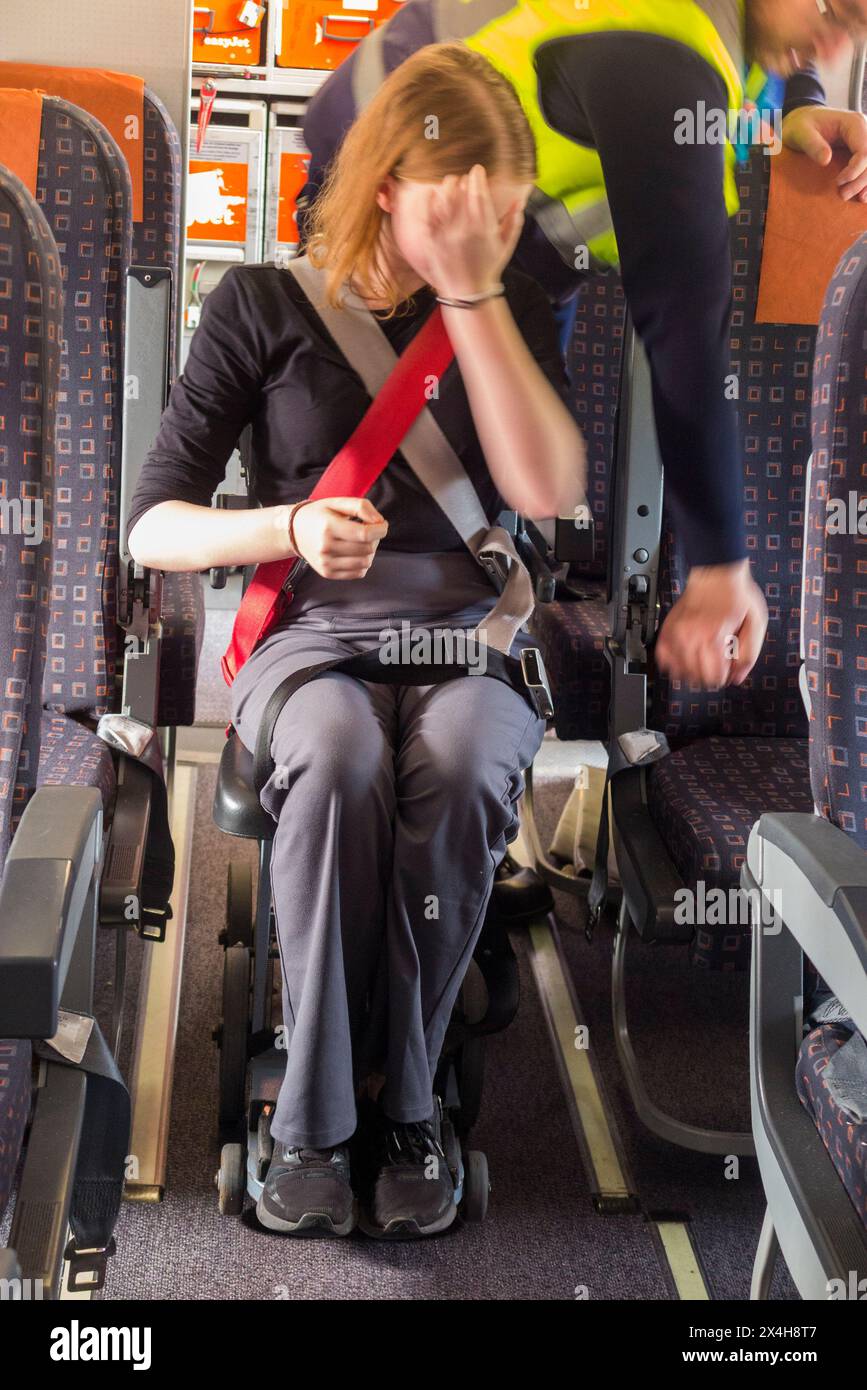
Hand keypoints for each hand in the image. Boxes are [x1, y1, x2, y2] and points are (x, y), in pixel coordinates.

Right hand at [290, 496, 387, 577]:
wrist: (294, 531)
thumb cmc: (319, 515)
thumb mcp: (337, 502)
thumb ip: (361, 506)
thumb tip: (379, 522)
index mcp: (328, 526)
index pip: (365, 534)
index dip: (380, 529)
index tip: (382, 524)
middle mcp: (326, 547)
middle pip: (367, 549)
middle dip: (375, 539)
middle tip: (368, 531)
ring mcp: (326, 563)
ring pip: (365, 563)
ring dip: (370, 552)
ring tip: (361, 542)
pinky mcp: (328, 573)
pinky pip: (358, 573)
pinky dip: (362, 563)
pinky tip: (355, 553)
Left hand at [421, 165, 524, 298]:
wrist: (468, 293)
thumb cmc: (488, 269)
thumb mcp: (506, 247)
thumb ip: (513, 222)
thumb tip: (520, 200)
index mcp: (484, 228)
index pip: (479, 192)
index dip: (478, 176)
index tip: (477, 170)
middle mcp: (464, 229)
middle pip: (461, 192)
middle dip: (464, 181)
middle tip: (465, 180)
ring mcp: (446, 234)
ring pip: (444, 198)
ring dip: (448, 186)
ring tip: (451, 184)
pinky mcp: (432, 241)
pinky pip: (428, 214)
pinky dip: (430, 200)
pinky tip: (433, 194)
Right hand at [654, 559, 767, 687]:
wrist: (716, 572)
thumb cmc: (736, 594)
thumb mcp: (756, 623)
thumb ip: (749, 654)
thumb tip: (737, 676)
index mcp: (714, 637)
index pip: (713, 677)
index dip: (724, 676)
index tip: (726, 669)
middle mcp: (692, 637)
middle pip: (696, 677)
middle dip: (709, 675)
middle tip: (716, 664)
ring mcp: (677, 634)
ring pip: (678, 671)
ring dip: (691, 672)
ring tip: (701, 662)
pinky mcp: (668, 629)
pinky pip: (663, 657)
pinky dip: (671, 663)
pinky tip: (682, 659)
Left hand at [782, 105, 866, 201]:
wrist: (802, 120)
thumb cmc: (801, 125)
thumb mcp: (801, 133)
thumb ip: (813, 145)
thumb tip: (826, 160)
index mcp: (853, 123)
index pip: (864, 151)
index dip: (854, 171)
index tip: (837, 182)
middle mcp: (864, 130)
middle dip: (862, 180)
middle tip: (843, 195)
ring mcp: (864, 139)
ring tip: (858, 198)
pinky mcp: (861, 149)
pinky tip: (864, 194)